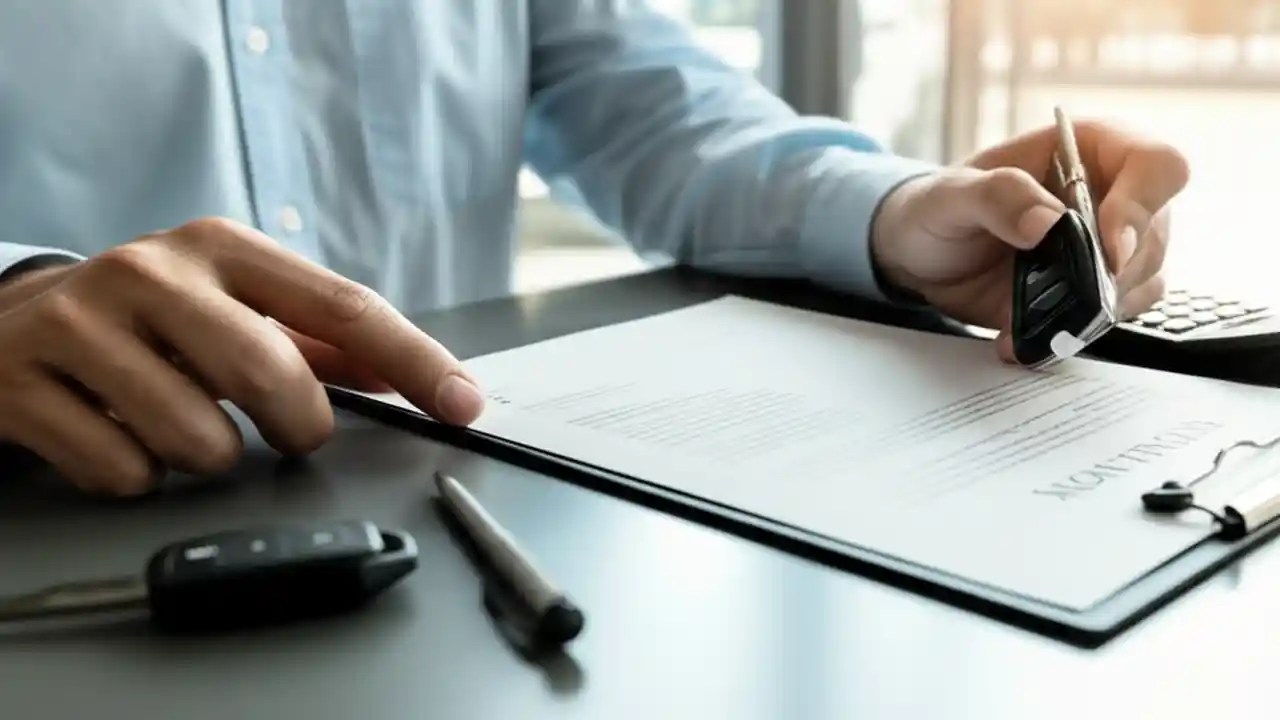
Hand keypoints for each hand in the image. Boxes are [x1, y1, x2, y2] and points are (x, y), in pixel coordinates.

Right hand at [0, 218, 484, 495]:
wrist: (1, 326)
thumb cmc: (144, 322)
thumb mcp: (229, 306)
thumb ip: (319, 340)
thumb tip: (411, 375)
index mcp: (222, 248)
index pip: (344, 306)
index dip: (414, 361)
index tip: (465, 404)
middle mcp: (152, 271)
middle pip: (272, 374)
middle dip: (296, 427)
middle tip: (282, 430)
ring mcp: (81, 323)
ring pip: (200, 438)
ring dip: (209, 458)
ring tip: (177, 425)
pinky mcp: (23, 381)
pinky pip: (123, 472)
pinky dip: (137, 476)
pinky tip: (114, 437)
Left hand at [871, 119, 1189, 360]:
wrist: (922, 254)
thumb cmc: (938, 207)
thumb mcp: (951, 194)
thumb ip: (997, 196)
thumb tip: (1048, 223)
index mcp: (1092, 149)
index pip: (1158, 165)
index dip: (1143, 206)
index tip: (1107, 247)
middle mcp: (1115, 194)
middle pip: (1156, 234)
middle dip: (1116, 271)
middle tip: (1066, 293)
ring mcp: (1110, 244)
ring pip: (1145, 279)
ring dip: (1098, 306)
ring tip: (1039, 316)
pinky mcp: (1094, 287)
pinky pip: (1113, 314)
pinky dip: (1077, 329)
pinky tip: (1031, 334)